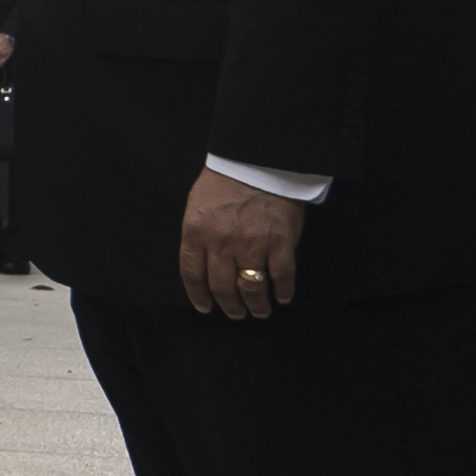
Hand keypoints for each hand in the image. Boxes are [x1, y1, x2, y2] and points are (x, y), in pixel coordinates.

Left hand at [176, 168, 303, 317]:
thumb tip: (201, 264)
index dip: (199, 296)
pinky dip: (283, 291)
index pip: (192, 274)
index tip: (205, 307)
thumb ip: (197, 235)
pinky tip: (282, 296)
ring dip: (256, 304)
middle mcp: (221, 243)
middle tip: (236, 313)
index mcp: (196, 232)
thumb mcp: (197, 206)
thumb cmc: (223, 182)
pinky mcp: (280, 243)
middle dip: (230, 306)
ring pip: (252, 288)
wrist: (256, 161)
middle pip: (222, 287)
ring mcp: (252, 245)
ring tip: (258, 310)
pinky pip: (282, 277)